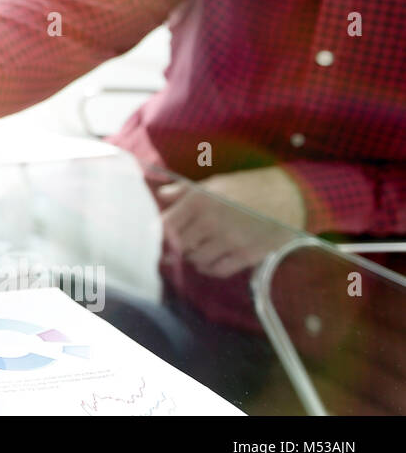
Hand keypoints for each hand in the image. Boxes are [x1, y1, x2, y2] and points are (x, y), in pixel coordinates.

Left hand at [156, 166, 306, 277]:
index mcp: (200, 200)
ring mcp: (229, 240)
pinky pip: (217, 270)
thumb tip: (162, 195)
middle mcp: (211, 221)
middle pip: (180, 244)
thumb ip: (185, 191)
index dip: (162, 232)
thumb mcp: (216, 182)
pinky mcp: (246, 255)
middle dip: (179, 245)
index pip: (167, 225)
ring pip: (196, 259)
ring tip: (199, 250)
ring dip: (194, 257)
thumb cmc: (250, 186)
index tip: (165, 234)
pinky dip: (209, 268)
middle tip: (184, 242)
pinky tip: (210, 262)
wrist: (291, 196)